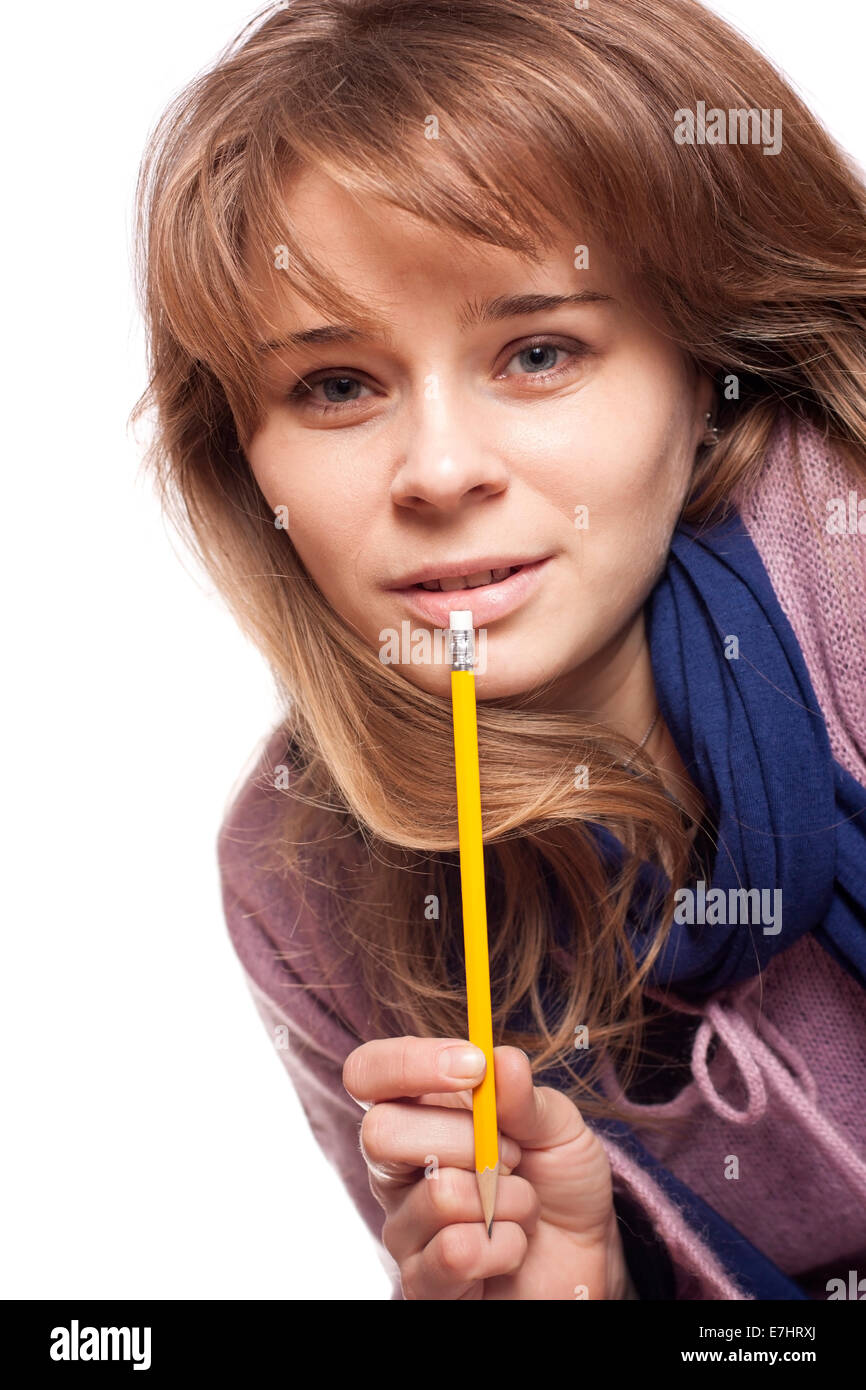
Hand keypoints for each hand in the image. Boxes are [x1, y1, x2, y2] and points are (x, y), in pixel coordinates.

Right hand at [343, 1035, 633, 1299]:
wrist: (589, 1256)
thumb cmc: (559, 1180)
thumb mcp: (556, 1125)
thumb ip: (524, 1095)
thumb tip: (499, 1059)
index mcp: (416, 1114)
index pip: (368, 1072)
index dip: (409, 1063)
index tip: (473, 1066)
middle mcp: (396, 1169)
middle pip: (381, 1132)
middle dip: (467, 1137)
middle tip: (514, 1154)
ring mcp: (405, 1229)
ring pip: (437, 1194)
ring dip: (506, 1198)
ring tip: (521, 1206)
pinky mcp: (423, 1283)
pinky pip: (455, 1253)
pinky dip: (505, 1245)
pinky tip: (512, 1246)